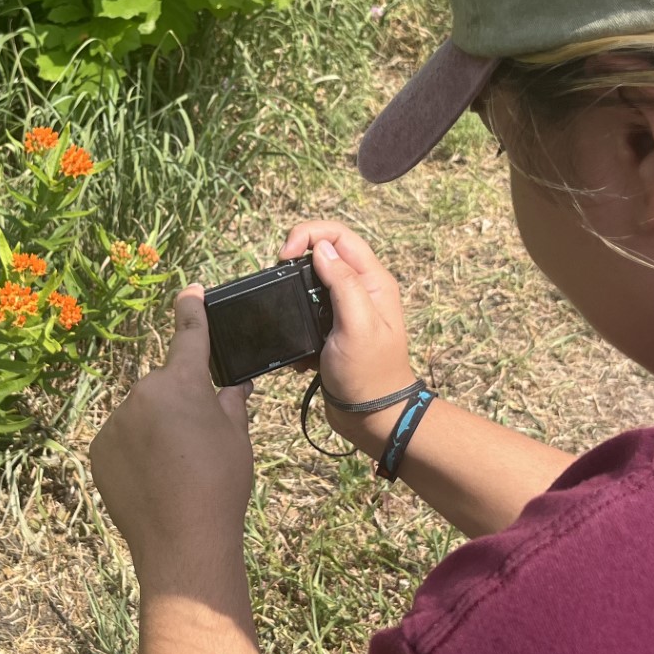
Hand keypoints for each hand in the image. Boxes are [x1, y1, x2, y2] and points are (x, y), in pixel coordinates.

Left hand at [90, 286, 254, 589]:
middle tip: (198, 444)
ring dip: (154, 431)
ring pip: (140, 415)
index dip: (192, 310)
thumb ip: (231, 401)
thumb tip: (233, 382)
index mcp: (182, 382)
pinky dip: (134, 454)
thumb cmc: (220, 486)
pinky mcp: (98, 450)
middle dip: (178, 405)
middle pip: (164, 387)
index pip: (189, 335)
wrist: (182, 543)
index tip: (190, 291)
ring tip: (175, 472)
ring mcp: (115, 422)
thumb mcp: (237, 437)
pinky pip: (120, 441)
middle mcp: (142, 393)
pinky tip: (152, 482)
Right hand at [279, 220, 416, 409]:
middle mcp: (361, 290)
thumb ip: (343, 282)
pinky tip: (297, 342)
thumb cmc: (369, 374)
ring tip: (287, 312)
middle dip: (296, 260)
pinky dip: (295, 321)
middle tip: (279, 278)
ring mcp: (346, 310)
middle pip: (324, 253)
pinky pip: (306, 311)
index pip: (339, 236)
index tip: (284, 256)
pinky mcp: (331, 330)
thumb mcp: (357, 324)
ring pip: (312, 282)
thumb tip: (322, 247)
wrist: (372, 418)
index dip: (308, 235)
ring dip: (293, 294)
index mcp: (373, 281)